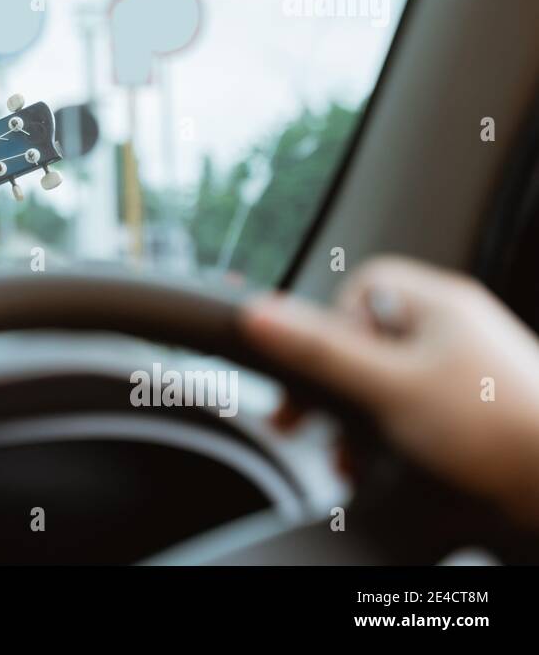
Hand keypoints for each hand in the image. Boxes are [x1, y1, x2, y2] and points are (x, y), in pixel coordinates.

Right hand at [241, 255, 538, 529]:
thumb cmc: (494, 427)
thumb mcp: (388, 386)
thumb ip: (320, 351)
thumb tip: (257, 314)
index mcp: (438, 303)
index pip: (363, 288)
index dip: (333, 326)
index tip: (325, 369)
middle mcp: (454, 327)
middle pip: (369, 338)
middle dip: (338, 384)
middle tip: (310, 421)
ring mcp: (467, 368)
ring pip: (389, 379)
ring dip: (359, 417)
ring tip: (349, 454)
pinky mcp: (475, 408)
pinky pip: (414, 407)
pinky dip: (390, 434)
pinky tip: (383, 464)